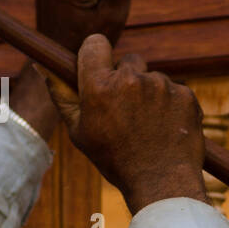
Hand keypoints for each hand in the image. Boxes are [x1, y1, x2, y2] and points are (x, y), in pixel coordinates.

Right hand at [55, 35, 209, 213]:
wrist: (162, 183)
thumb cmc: (115, 160)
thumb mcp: (79, 132)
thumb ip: (62, 96)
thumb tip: (42, 67)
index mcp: (99, 86)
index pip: (95, 44)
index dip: (96, 53)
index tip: (100, 66)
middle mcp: (131, 79)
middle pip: (128, 61)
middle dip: (126, 78)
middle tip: (126, 108)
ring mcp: (162, 86)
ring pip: (153, 78)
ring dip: (150, 94)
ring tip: (148, 125)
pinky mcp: (185, 95)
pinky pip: (174, 91)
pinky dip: (171, 105)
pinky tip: (167, 128)